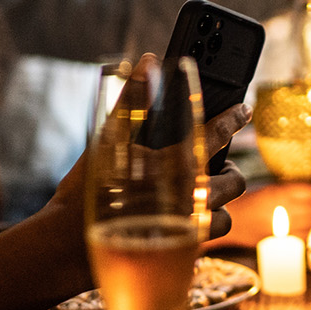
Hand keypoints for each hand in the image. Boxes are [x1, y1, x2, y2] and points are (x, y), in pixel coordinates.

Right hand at [51, 55, 250, 235]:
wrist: (67, 245)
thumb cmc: (85, 190)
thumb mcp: (105, 140)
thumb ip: (131, 98)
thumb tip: (148, 59)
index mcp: (171, 164)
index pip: (215, 134)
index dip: (233, 118)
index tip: (243, 110)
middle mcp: (187, 197)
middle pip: (233, 180)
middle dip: (230, 169)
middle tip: (221, 163)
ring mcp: (188, 227)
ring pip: (227, 213)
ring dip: (220, 200)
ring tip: (205, 192)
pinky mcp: (183, 250)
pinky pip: (211, 237)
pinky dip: (207, 225)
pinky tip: (192, 218)